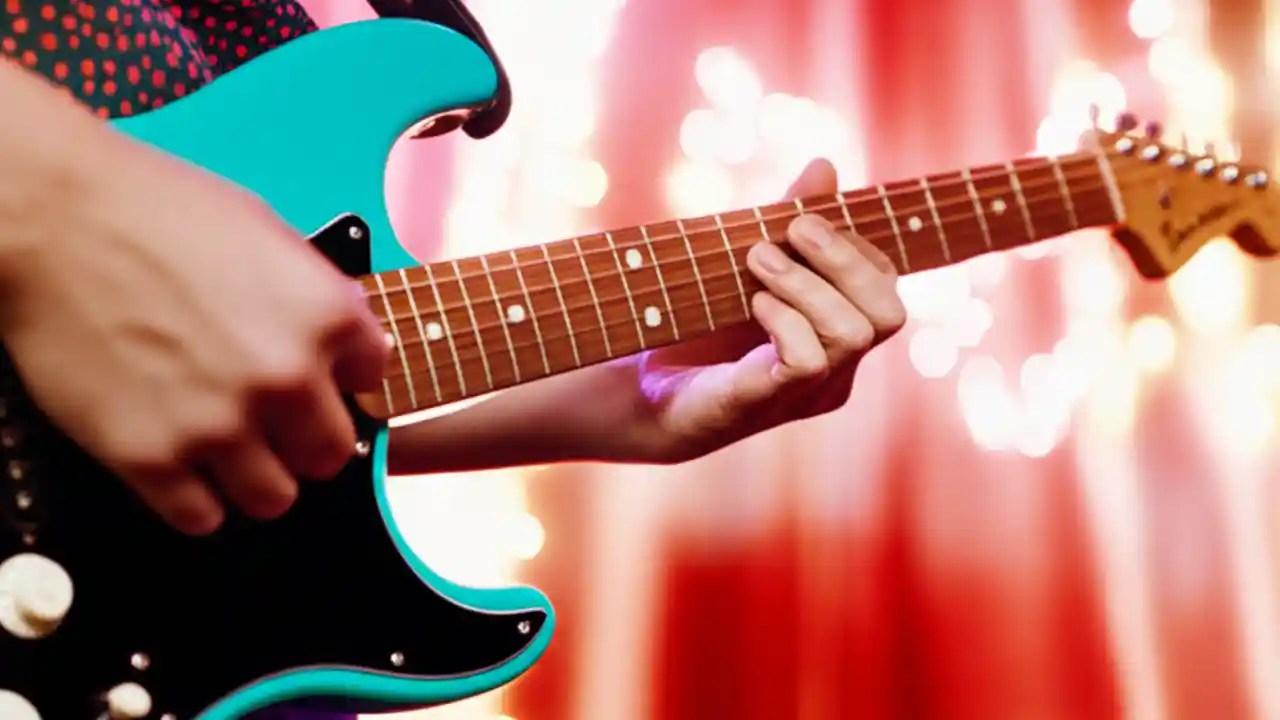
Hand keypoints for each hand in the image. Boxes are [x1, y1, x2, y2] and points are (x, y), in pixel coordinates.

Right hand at [0, 130, 387, 534]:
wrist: (53, 217)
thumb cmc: (154, 211)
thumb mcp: (266, 234)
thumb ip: (315, 298)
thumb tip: (345, 346)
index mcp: (324, 318)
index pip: (371, 381)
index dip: (340, 379)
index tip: (319, 381)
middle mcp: (285, 379)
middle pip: (328, 455)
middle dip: (303, 440)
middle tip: (270, 424)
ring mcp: (219, 425)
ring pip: (273, 499)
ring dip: (254, 478)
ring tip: (224, 449)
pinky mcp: (151, 458)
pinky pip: (201, 517)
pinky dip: (194, 500)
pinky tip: (180, 466)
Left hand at [621, 158, 906, 461]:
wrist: (636, 394)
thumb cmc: (695, 332)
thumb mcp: (745, 269)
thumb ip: (787, 224)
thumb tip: (824, 165)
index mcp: (836, 338)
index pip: (884, 288)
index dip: (857, 245)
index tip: (804, 216)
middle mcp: (834, 372)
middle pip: (888, 314)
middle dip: (846, 259)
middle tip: (794, 228)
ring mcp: (804, 393)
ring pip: (853, 335)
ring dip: (807, 283)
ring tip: (757, 258)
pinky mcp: (765, 404)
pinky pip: (809, 362)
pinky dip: (785, 320)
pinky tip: (754, 302)